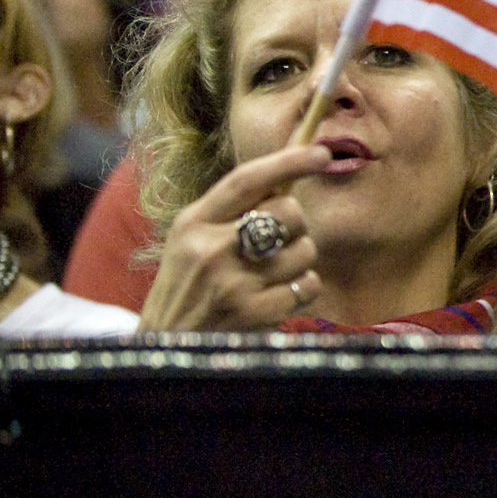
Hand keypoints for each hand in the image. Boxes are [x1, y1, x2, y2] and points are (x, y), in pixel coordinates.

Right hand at [137, 145, 331, 330]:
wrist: (166, 350)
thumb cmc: (187, 288)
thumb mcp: (191, 242)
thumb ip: (231, 212)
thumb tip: (287, 178)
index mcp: (193, 223)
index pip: (246, 180)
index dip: (288, 161)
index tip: (321, 153)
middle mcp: (211, 249)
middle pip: (289, 212)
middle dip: (295, 225)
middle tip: (277, 242)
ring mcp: (233, 283)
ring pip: (305, 249)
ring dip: (299, 260)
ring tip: (272, 275)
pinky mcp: (253, 313)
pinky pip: (308, 284)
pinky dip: (302, 289)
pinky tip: (277, 297)